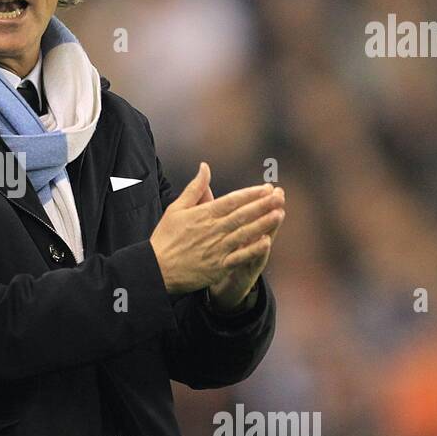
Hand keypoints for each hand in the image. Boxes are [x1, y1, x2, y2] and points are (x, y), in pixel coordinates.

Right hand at [149, 163, 283, 295]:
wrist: (156, 268)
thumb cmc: (165, 238)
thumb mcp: (176, 208)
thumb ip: (195, 188)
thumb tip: (205, 166)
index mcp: (203, 215)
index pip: (232, 201)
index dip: (250, 194)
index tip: (266, 188)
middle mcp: (212, 230)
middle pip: (242, 215)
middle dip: (262, 205)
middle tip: (280, 196)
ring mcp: (216, 249)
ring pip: (244, 233)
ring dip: (263, 223)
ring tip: (279, 214)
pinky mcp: (218, 266)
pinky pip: (239, 257)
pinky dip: (252, 249)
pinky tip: (267, 242)